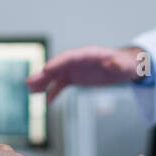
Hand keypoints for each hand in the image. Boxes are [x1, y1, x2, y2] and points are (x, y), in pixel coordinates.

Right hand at [26, 45, 149, 104]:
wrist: (125, 66)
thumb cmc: (126, 64)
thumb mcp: (125, 65)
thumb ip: (117, 65)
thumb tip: (112, 63)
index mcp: (88, 54)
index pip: (69, 57)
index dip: (57, 63)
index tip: (46, 69)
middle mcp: (78, 61)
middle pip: (58, 66)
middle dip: (44, 74)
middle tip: (30, 82)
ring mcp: (75, 69)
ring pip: (56, 76)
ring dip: (43, 83)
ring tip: (31, 91)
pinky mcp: (75, 78)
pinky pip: (61, 85)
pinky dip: (53, 92)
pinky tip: (47, 101)